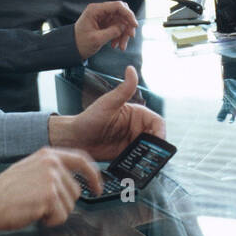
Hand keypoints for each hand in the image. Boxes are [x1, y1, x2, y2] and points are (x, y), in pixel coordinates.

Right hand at [0, 147, 101, 230]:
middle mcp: (52, 164)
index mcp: (48, 154)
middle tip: (40, 204)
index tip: (97, 187)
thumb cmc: (4, 192)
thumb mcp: (30, 169)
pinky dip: (49, 221)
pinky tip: (33, 214)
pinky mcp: (49, 197)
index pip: (81, 159)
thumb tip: (74, 182)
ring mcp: (51, 179)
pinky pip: (61, 217)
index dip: (93, 175)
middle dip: (62, 203)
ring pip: (70, 206)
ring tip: (33, 207)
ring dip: (54, 213)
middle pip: (76, 191)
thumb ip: (51, 170)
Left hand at [49, 66, 164, 160]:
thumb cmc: (89, 118)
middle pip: (156, 138)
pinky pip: (140, 160)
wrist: (74, 138)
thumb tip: (131, 69)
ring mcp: (132, 142)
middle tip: (153, 156)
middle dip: (157, 147)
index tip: (158, 140)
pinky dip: (142, 164)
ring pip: (150, 150)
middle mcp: (137, 128)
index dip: (160, 131)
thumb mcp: (108, 103)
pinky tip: (138, 167)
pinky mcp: (127, 155)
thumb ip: (123, 89)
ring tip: (146, 163)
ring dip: (150, 156)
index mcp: (137, 114)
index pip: (157, 122)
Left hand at [73, 1, 138, 56]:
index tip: (134, 25)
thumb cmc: (80, 43)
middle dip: (127, 25)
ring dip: (124, 34)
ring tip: (121, 46)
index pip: (117, 6)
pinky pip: (118, 28)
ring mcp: (104, 17)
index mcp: (95, 10)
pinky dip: (119, 36)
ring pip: (121, 22)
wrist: (71, 49)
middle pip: (121, 13)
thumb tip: (125, 27)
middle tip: (130, 36)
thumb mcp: (96, 39)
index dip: (128, 14)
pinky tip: (116, 45)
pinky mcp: (106, 24)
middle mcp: (100, 11)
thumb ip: (112, 32)